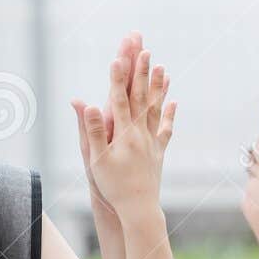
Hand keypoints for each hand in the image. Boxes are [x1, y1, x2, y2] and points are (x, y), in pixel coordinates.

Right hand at [74, 32, 175, 219]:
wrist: (138, 210)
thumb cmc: (113, 187)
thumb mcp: (96, 160)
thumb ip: (92, 130)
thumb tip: (86, 104)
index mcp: (123, 133)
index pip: (120, 98)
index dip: (119, 76)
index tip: (120, 55)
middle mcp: (140, 133)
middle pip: (141, 96)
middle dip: (141, 72)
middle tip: (144, 48)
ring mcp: (151, 141)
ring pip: (155, 108)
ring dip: (158, 86)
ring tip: (162, 67)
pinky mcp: (157, 152)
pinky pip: (165, 128)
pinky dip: (168, 114)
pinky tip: (172, 101)